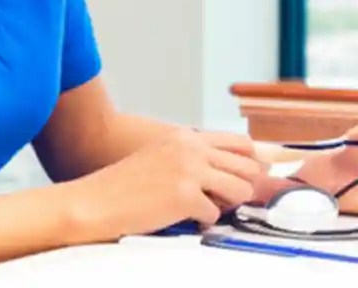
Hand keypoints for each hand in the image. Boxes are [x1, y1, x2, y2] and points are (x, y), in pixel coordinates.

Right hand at [69, 128, 265, 240]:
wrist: (97, 201)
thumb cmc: (126, 184)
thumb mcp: (162, 156)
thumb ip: (194, 158)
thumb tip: (229, 172)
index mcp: (187, 136)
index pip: (241, 144)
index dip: (255, 162)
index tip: (260, 175)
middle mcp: (192, 148)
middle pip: (248, 167)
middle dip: (241, 187)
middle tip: (224, 199)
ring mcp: (190, 170)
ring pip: (241, 190)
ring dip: (227, 204)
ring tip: (204, 208)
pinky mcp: (185, 195)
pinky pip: (214, 214)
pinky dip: (203, 221)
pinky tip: (184, 219)